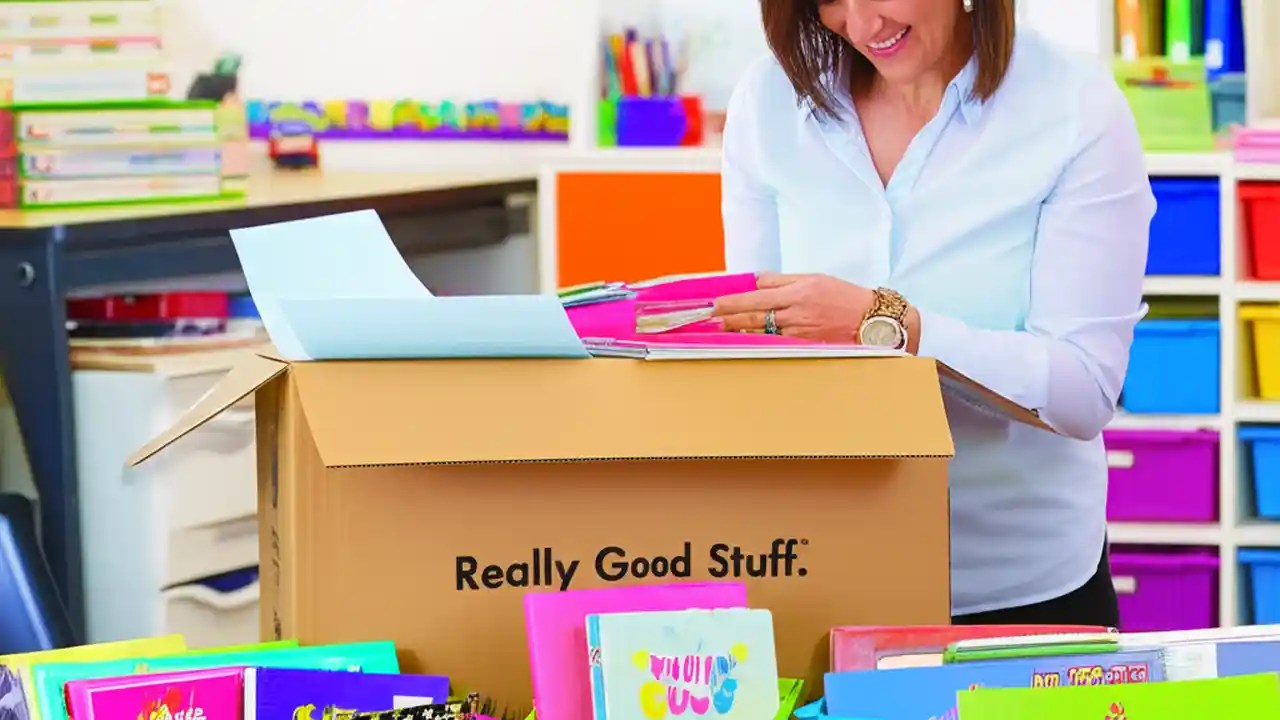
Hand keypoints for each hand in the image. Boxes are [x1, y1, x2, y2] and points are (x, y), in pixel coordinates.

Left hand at [712, 272, 875, 341]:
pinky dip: (759, 341)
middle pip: (755, 317)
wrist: (870, 319)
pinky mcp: (804, 345)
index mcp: (797, 292)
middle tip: (711, 319)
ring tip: (722, 329)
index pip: (757, 297)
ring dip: (740, 332)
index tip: (716, 303)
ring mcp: (799, 332)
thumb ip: (782, 280)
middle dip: (730, 318)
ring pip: (762, 333)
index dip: (734, 301)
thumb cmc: (843, 296)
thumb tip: (756, 281)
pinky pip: (775, 343)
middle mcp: (796, 313)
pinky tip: (745, 340)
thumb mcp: (813, 278)